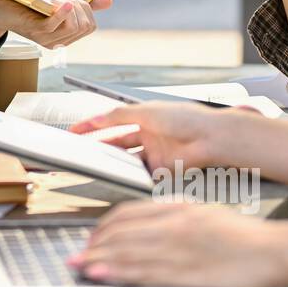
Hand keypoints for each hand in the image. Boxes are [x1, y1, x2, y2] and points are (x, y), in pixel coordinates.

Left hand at [0, 0, 111, 50]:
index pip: (90, 26)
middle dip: (83, 7)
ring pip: (74, 27)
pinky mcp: (35, 31)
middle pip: (85, 26)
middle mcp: (57, 40)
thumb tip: (109, 1)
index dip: (89, 9)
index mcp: (64, 35)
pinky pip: (55, 26)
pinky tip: (63, 1)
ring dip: (73, 8)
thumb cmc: (26, 4)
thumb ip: (81, 3)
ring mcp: (46, 38)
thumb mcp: (58, 2)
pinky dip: (62, 13)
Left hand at [67, 201, 286, 286]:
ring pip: (127, 252)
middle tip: (78, 254)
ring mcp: (179, 249)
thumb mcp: (204, 213)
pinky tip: (102, 274)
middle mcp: (173, 225)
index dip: (104, 226)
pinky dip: (118, 272)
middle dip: (94, 244)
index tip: (93, 237)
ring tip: (80, 266)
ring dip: (98, 259)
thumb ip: (174, 215)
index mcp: (178, 208)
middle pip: (121, 232)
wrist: (274, 250)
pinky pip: (144, 272)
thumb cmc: (244, 235)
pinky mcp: (187, 273)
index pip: (127, 213)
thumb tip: (147, 222)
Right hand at [69, 101, 238, 171]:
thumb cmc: (186, 119)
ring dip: (113, 161)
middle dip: (99, 146)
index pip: (113, 122)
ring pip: (127, 159)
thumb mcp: (146, 111)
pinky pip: (140, 174)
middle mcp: (149, 136)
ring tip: (97, 162)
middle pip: (117, 142)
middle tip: (82, 150)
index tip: (76, 131)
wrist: (212, 138)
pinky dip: (130, 174)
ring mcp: (154, 154)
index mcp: (145, 118)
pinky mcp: (161, 171)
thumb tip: (97, 117)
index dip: (93, 126)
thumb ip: (119, 115)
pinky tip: (120, 173)